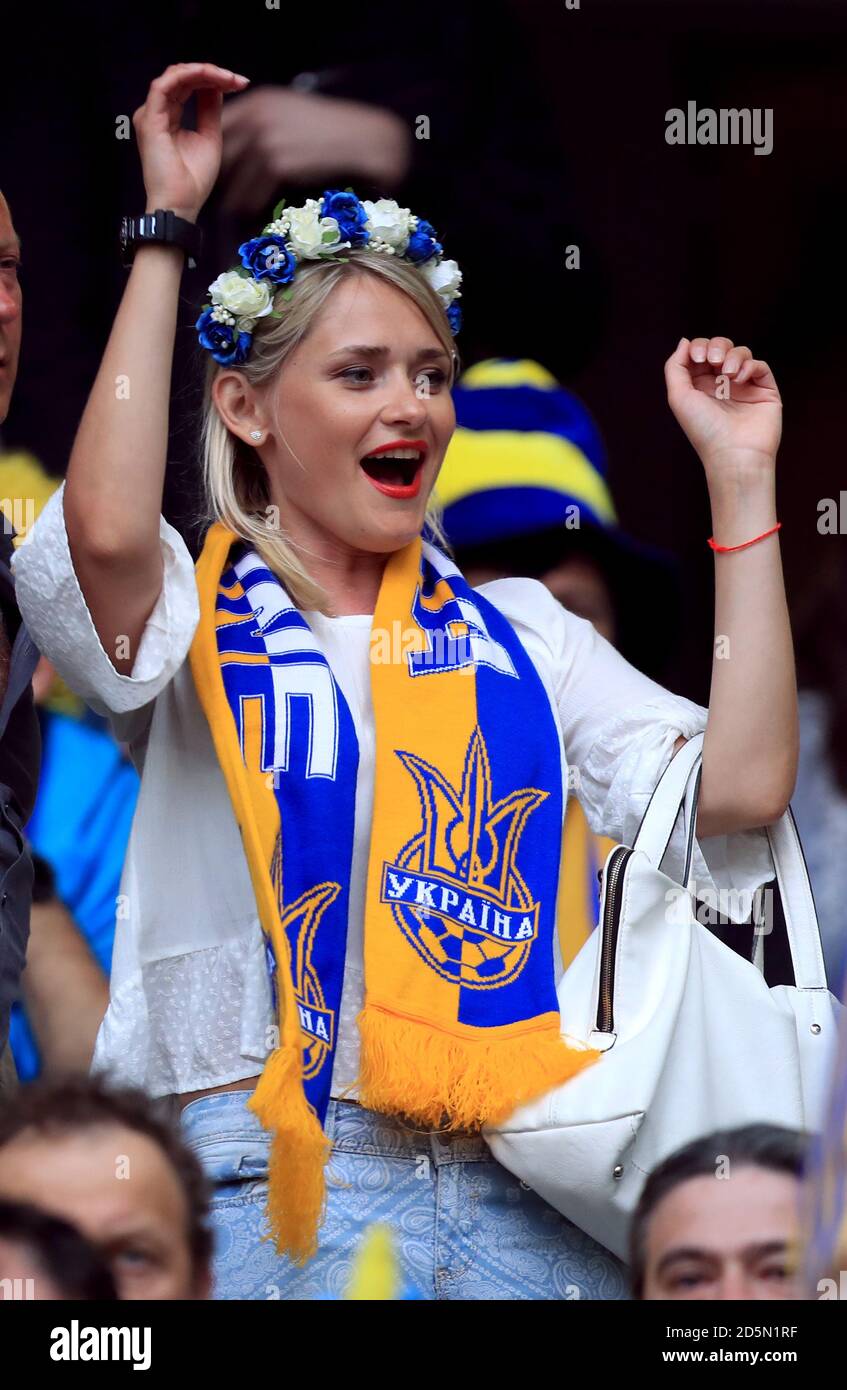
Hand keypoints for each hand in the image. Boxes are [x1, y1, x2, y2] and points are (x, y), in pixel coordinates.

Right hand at [133, 62, 249, 221]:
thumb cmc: (193, 181)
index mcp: (168, 117)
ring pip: (175, 75)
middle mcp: (157, 112)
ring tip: (228, 78)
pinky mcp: (150, 118)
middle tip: (237, 80)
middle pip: (183, 77)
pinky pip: (165, 84)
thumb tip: (217, 85)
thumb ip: (210, 110)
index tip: (239, 83)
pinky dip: (188, 76)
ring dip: (203, 72)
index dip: (213, 79)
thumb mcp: (210, 137)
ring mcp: (151, 114)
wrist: (181, 205)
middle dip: (212, 73)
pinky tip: (210, 76)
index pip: (188, 85)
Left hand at [219, 87, 409, 213]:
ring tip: (232, 212)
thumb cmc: (330, 129)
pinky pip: (251, 195)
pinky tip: (249, 217)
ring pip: (233, 179)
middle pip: (222, 154)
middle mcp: (257, 118)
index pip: (221, 125)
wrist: (359, 141)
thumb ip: (263, 119)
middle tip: (222, 194)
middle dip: (221, 176)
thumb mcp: (291, 111)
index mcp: (258, 102)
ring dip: (232, 198)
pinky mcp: (277, 166)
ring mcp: (265, 142)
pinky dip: (248, 209)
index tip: (219, 167)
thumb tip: (239, 142)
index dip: (217, 148)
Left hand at [664, 336, 782, 477]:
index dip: (699, 347)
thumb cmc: (704, 430)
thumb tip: (685, 342)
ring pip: (741, 353)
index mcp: (700, 387)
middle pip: (721, 347)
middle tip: (713, 360)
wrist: (733, 453)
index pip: (700, 353)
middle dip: (716, 346)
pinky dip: (749, 366)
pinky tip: (740, 379)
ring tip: (727, 373)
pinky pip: (760, 365)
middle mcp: (722, 385)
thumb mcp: (678, 397)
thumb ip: (675, 367)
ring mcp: (744, 387)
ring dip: (733, 355)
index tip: (698, 357)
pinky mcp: (764, 390)